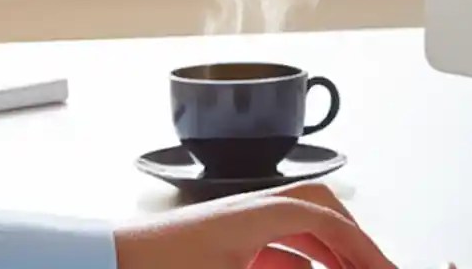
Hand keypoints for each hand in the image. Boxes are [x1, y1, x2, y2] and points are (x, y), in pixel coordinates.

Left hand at [114, 182, 395, 268]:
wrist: (96, 265)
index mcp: (253, 214)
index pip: (326, 220)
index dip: (362, 247)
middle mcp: (246, 211)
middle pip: (316, 209)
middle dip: (352, 238)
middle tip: (375, 265)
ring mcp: (231, 227)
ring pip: (296, 227)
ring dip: (328, 250)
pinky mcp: (217, 247)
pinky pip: (272, 247)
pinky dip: (298, 261)